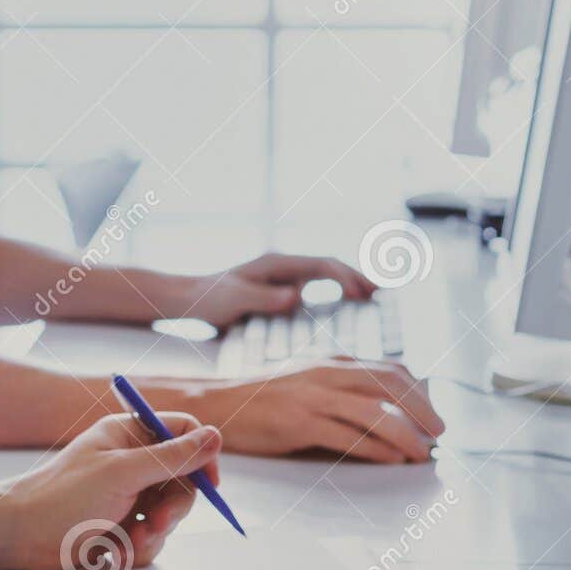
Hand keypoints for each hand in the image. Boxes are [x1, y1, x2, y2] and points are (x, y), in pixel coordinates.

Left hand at [0, 412, 222, 569]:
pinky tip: (113, 554)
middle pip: (183, 481)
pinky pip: (150, 539)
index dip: (201, 456)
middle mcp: (132, 463)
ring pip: (168, 515)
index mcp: (129, 435)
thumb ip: (172, 457)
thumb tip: (215, 438)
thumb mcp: (123, 473)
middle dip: (172, 508)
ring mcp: (127, 496)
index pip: (183, 433)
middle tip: (155, 522)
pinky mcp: (121, 526)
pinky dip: (136, 549)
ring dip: (152, 534)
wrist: (18, 537)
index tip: (209, 483)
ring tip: (127, 543)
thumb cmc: (60, 498)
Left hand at [181, 254, 375, 327]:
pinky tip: (345, 306)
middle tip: (380, 293)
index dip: (344, 278)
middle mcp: (283, 266)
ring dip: (348, 284)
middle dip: (355, 277)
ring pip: (325, 276)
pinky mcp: (280, 290)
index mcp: (277, 263)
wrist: (189, 300)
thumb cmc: (210, 299)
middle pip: (328, 267)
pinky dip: (334, 294)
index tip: (360, 294)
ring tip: (373, 297)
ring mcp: (283, 277)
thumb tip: (297, 297)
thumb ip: (264, 298)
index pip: (321, 265)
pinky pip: (315, 289)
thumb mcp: (234, 298)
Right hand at [196, 358, 445, 463]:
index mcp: (331, 362)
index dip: (418, 390)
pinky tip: (392, 458)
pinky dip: (377, 448)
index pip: (388, 368)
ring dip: (406, 435)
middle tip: (439, 432)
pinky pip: (349, 436)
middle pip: (390, 384)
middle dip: (422, 409)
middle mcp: (326, 373)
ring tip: (422, 453)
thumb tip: (382, 410)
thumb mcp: (306, 381)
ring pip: (374, 412)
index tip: (432, 411)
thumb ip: (340, 389)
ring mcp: (312, 397)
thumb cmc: (263, 399)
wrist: (218, 405)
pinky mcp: (299, 423)